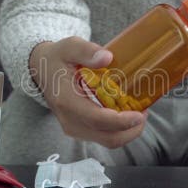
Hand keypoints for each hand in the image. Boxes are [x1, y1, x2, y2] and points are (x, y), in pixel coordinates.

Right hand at [29, 37, 146, 147]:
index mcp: (67, 101)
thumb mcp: (69, 46)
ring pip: (108, 140)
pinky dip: (120, 130)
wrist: (43, 70)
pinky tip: (127, 113)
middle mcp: (70, 120)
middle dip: (131, 129)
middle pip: (107, 137)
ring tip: (139, 112)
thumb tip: (106, 57)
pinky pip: (104, 136)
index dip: (121, 121)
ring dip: (128, 131)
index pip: (97, 119)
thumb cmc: (58, 58)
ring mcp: (74, 128)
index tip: (140, 114)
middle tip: (145, 111)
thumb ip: (87, 51)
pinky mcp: (80, 130)